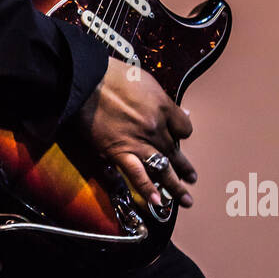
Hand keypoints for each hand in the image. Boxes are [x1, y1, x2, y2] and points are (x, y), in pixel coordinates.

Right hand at [77, 58, 195, 208]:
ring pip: (163, 168)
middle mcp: (156, 127)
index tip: (177, 137)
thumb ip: (163, 99)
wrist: (86, 81)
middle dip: (184, 167)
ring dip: (176, 186)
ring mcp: (139, 142)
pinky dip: (148, 189)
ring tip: (186, 200)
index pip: (184, 128)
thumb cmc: (113, 76)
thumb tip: (181, 111)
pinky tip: (157, 202)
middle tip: (192, 178)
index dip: (181, 134)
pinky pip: (137, 174)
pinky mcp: (120, 152)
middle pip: (175, 150)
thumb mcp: (146, 80)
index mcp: (164, 107)